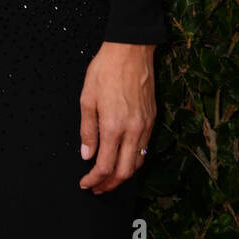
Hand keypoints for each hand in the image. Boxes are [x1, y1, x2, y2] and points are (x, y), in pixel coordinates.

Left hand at [78, 42, 155, 193]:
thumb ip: (87, 130)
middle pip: (125, 172)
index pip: (105, 166)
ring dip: (123, 175)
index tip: (86, 183)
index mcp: (113, 126)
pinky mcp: (152, 119)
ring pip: (138, 163)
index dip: (94, 179)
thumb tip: (86, 154)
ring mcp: (145, 126)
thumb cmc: (106, 69)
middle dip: (110, 185)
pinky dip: (134, 161)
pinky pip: (145, 149)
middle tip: (97, 187)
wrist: (130, 50)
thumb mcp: (87, 98)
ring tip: (109, 178)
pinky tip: (123, 159)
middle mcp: (133, 130)